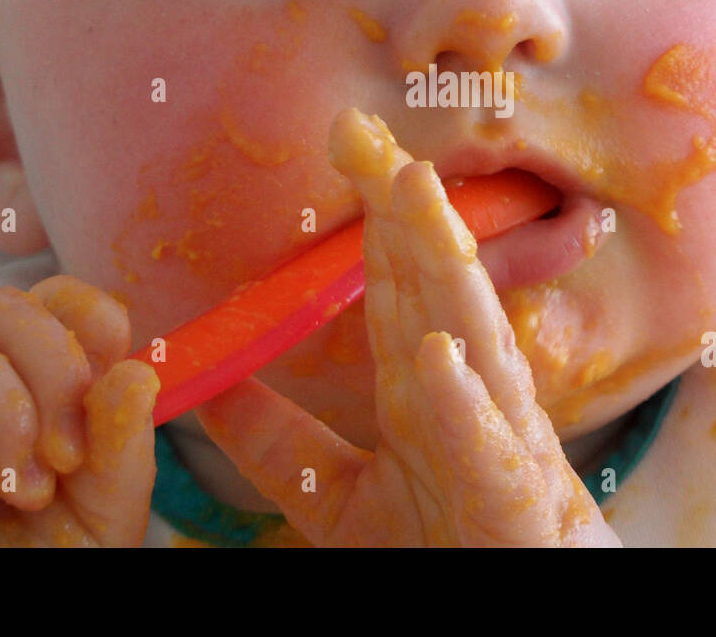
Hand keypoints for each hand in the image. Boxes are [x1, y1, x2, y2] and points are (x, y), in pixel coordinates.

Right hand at [0, 277, 157, 546]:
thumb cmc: (22, 566)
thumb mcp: (98, 514)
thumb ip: (122, 447)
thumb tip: (137, 372)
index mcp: (28, 372)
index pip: (57, 298)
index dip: (90, 326)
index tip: (106, 392)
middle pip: (6, 306)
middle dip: (51, 377)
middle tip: (63, 460)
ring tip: (12, 486)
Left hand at [198, 107, 620, 545]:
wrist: (510, 614)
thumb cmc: (444, 549)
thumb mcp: (337, 498)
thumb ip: (278, 443)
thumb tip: (203, 384)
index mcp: (422, 391)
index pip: (397, 285)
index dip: (374, 214)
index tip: (347, 140)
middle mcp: (465, 398)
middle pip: (433, 287)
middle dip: (404, 205)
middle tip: (365, 129)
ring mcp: (496, 444)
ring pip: (471, 339)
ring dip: (444, 262)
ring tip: (414, 190)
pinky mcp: (512, 504)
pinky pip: (486, 450)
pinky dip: (465, 402)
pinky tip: (439, 352)